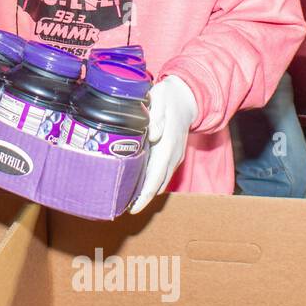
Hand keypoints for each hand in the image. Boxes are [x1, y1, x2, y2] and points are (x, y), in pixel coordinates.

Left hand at [130, 75, 197, 213]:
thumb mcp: (160, 99)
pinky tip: (135, 185)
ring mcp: (174, 157)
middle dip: (141, 199)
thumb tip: (154, 135)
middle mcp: (172, 155)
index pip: (156, 176)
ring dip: (145, 193)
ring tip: (124, 201)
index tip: (133, 208)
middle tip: (119, 208)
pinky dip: (150, 184)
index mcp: (168, 144)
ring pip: (160, 182)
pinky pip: (161, 175)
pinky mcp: (172, 156)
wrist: (187, 97)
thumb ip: (156, 117)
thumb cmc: (168, 97)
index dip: (145, 194)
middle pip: (157, 185)